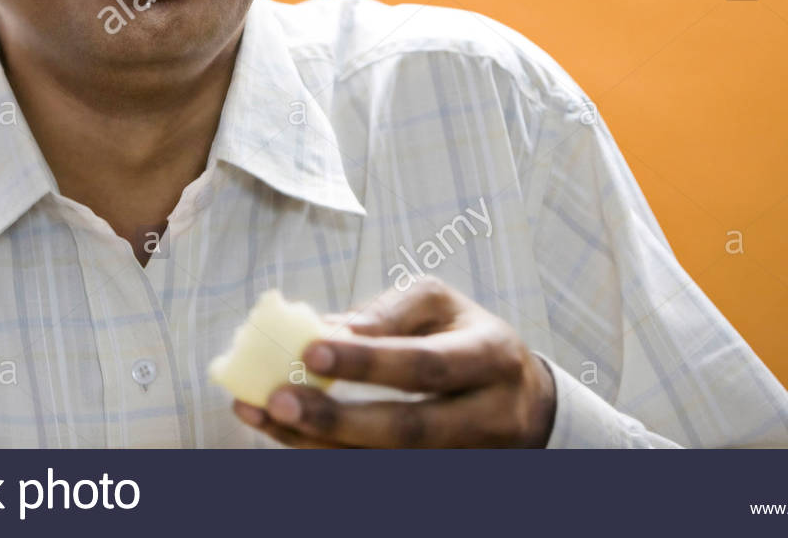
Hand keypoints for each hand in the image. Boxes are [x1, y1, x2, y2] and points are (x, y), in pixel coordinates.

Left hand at [233, 276, 556, 447]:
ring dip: (319, 444)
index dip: (370, 362)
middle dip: (337, 420)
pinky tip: (285, 432)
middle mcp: (487, 417)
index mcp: (492, 357)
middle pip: (410, 431)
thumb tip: (330, 330)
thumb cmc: (467, 337)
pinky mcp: (443, 482)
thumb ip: (389, 313)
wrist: (524, 402)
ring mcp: (468, 461)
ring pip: (388, 464)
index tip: (309, 349)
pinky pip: (379, 476)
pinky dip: (327, 456)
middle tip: (276, 398)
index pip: (427, 366)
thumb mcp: (442, 305)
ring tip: (263, 414)